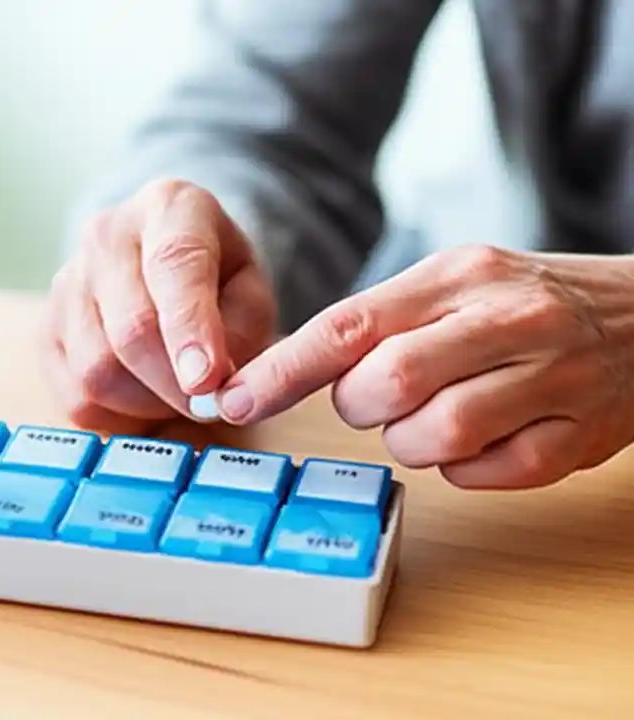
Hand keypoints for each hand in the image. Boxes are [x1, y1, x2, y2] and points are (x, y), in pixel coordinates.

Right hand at [42, 179, 276, 432]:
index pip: (173, 264)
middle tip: (206, 407)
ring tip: (175, 395)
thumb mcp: (252, 292)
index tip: (206, 382)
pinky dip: (115, 416)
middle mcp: (106, 235)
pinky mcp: (46, 330)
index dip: (190, 329)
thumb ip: (244, 333)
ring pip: (97, 370)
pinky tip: (142, 400)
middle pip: (130, 327)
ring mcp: (66, 282)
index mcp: (169, 208)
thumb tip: (213, 389)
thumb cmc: (217, 280)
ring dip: (146, 404)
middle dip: (173, 384)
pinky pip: (75, 396)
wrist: (163, 265)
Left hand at [215, 245, 633, 488]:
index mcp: (458, 276)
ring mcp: (550, 378)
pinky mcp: (580, 437)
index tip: (230, 400)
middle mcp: (505, 319)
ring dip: (410, 442)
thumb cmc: (520, 303)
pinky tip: (482, 438)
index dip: (282, 370)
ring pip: (434, 436)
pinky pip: (488, 473)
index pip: (349, 324)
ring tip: (433, 417)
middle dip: (360, 408)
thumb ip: (373, 323)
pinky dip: (466, 468)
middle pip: (387, 384)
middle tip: (379, 401)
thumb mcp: (451, 284)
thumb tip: (274, 373)